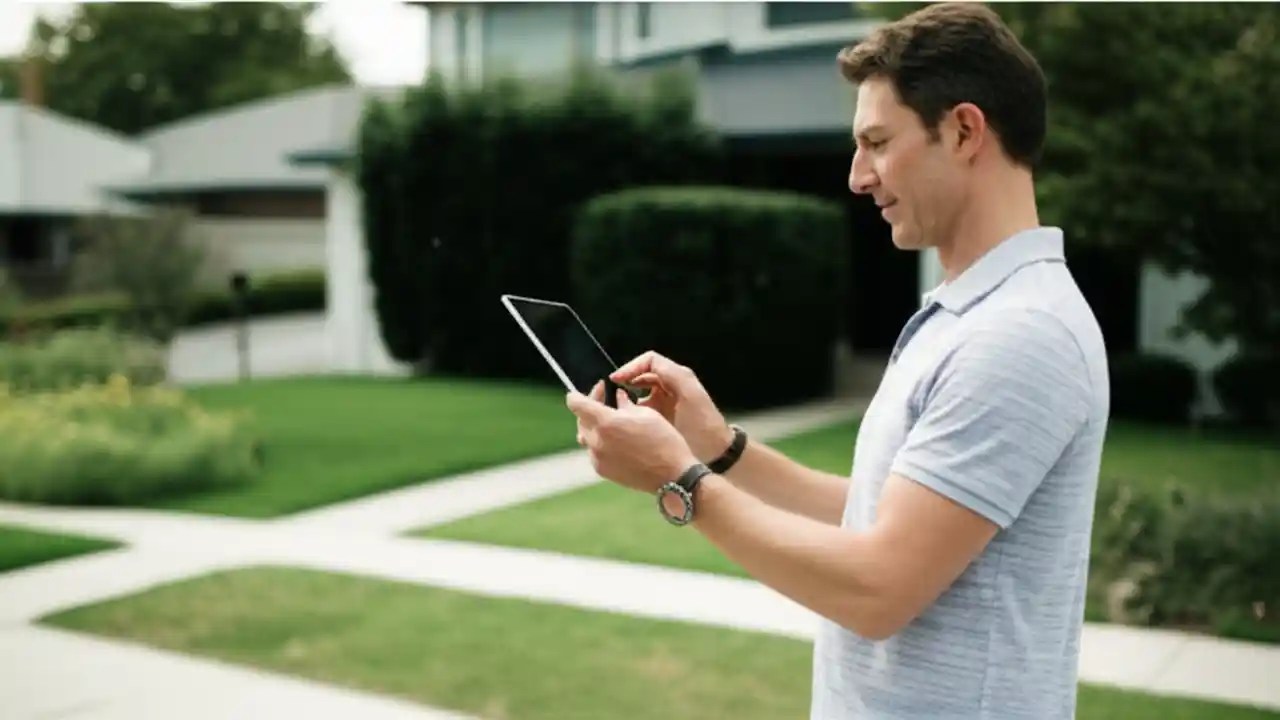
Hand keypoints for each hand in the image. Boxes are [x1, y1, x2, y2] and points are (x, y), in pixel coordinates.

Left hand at [567, 386, 698, 493]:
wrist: (672, 475)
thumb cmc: (664, 440)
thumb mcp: (647, 414)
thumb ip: (625, 404)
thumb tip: (618, 397)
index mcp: (607, 422)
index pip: (577, 405)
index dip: (576, 396)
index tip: (579, 393)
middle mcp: (597, 441)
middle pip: (581, 420)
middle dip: (588, 409)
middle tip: (604, 403)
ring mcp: (598, 458)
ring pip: (586, 436)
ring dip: (594, 427)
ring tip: (611, 422)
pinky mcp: (602, 470)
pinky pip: (594, 451)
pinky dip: (600, 442)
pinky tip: (616, 440)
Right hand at [608, 351, 733, 463]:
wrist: (717, 454)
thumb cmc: (703, 425)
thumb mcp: (688, 393)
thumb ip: (667, 375)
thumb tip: (637, 373)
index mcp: (678, 377)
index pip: (649, 361)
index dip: (631, 367)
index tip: (616, 380)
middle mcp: (672, 384)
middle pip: (642, 374)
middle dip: (627, 381)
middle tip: (612, 394)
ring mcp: (667, 400)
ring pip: (641, 391)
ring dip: (629, 397)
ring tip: (619, 409)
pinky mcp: (664, 415)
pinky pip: (644, 406)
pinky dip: (635, 410)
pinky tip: (629, 420)